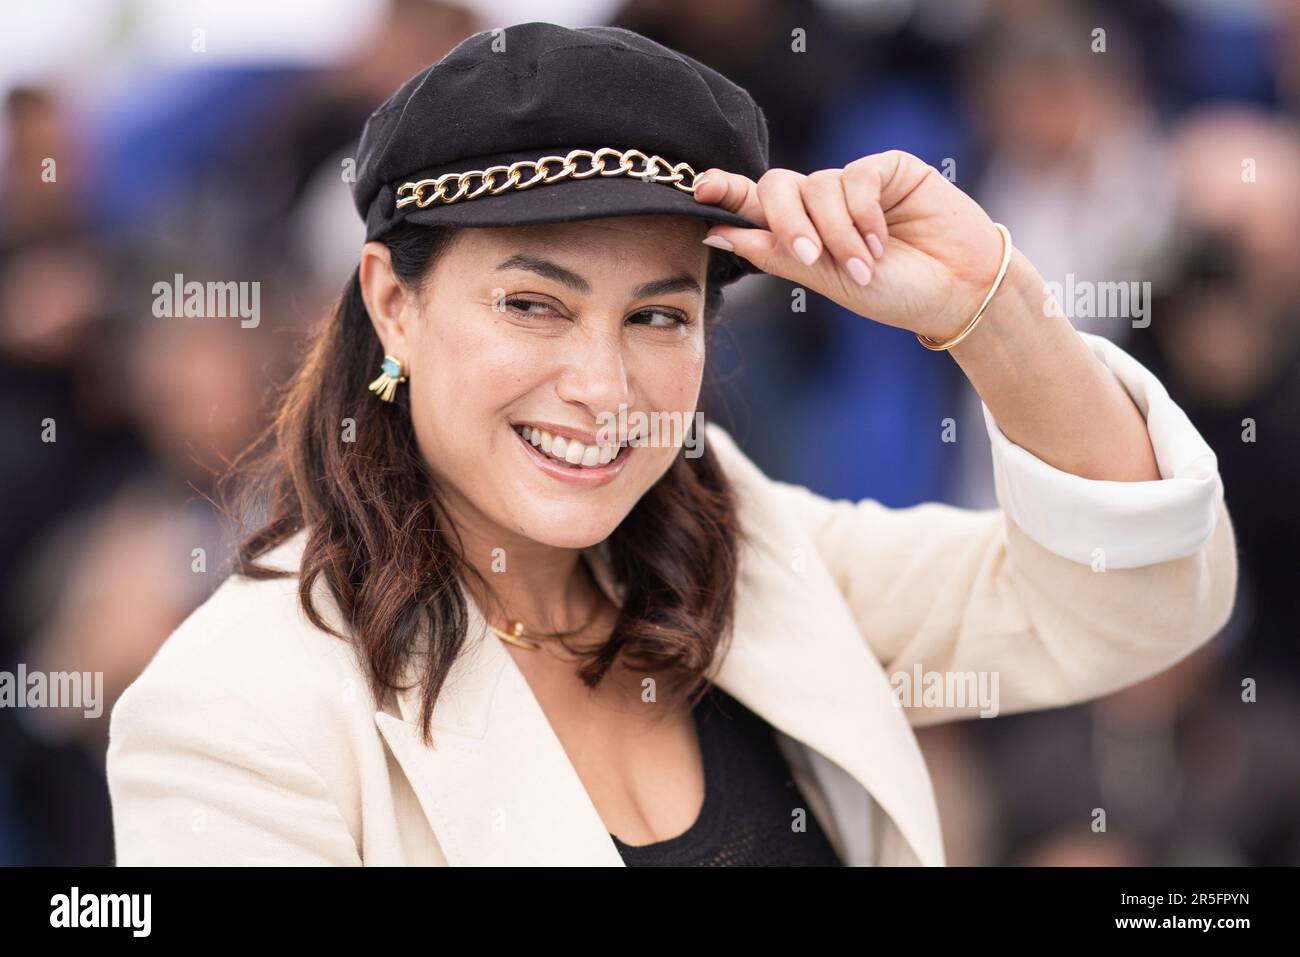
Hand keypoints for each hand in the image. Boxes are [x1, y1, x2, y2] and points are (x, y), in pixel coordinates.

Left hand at [693, 150, 1009, 340]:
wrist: (956, 292)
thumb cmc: (893, 294)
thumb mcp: (827, 280)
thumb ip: (775, 253)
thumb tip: (717, 233)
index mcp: (801, 233)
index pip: (754, 205)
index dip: (726, 192)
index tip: (698, 191)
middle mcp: (822, 204)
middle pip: (778, 186)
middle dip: (785, 221)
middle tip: (806, 255)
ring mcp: (854, 184)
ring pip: (818, 187)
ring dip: (837, 232)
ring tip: (865, 265)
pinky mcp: (888, 168)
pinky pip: (857, 178)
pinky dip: (864, 214)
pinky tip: (882, 241)